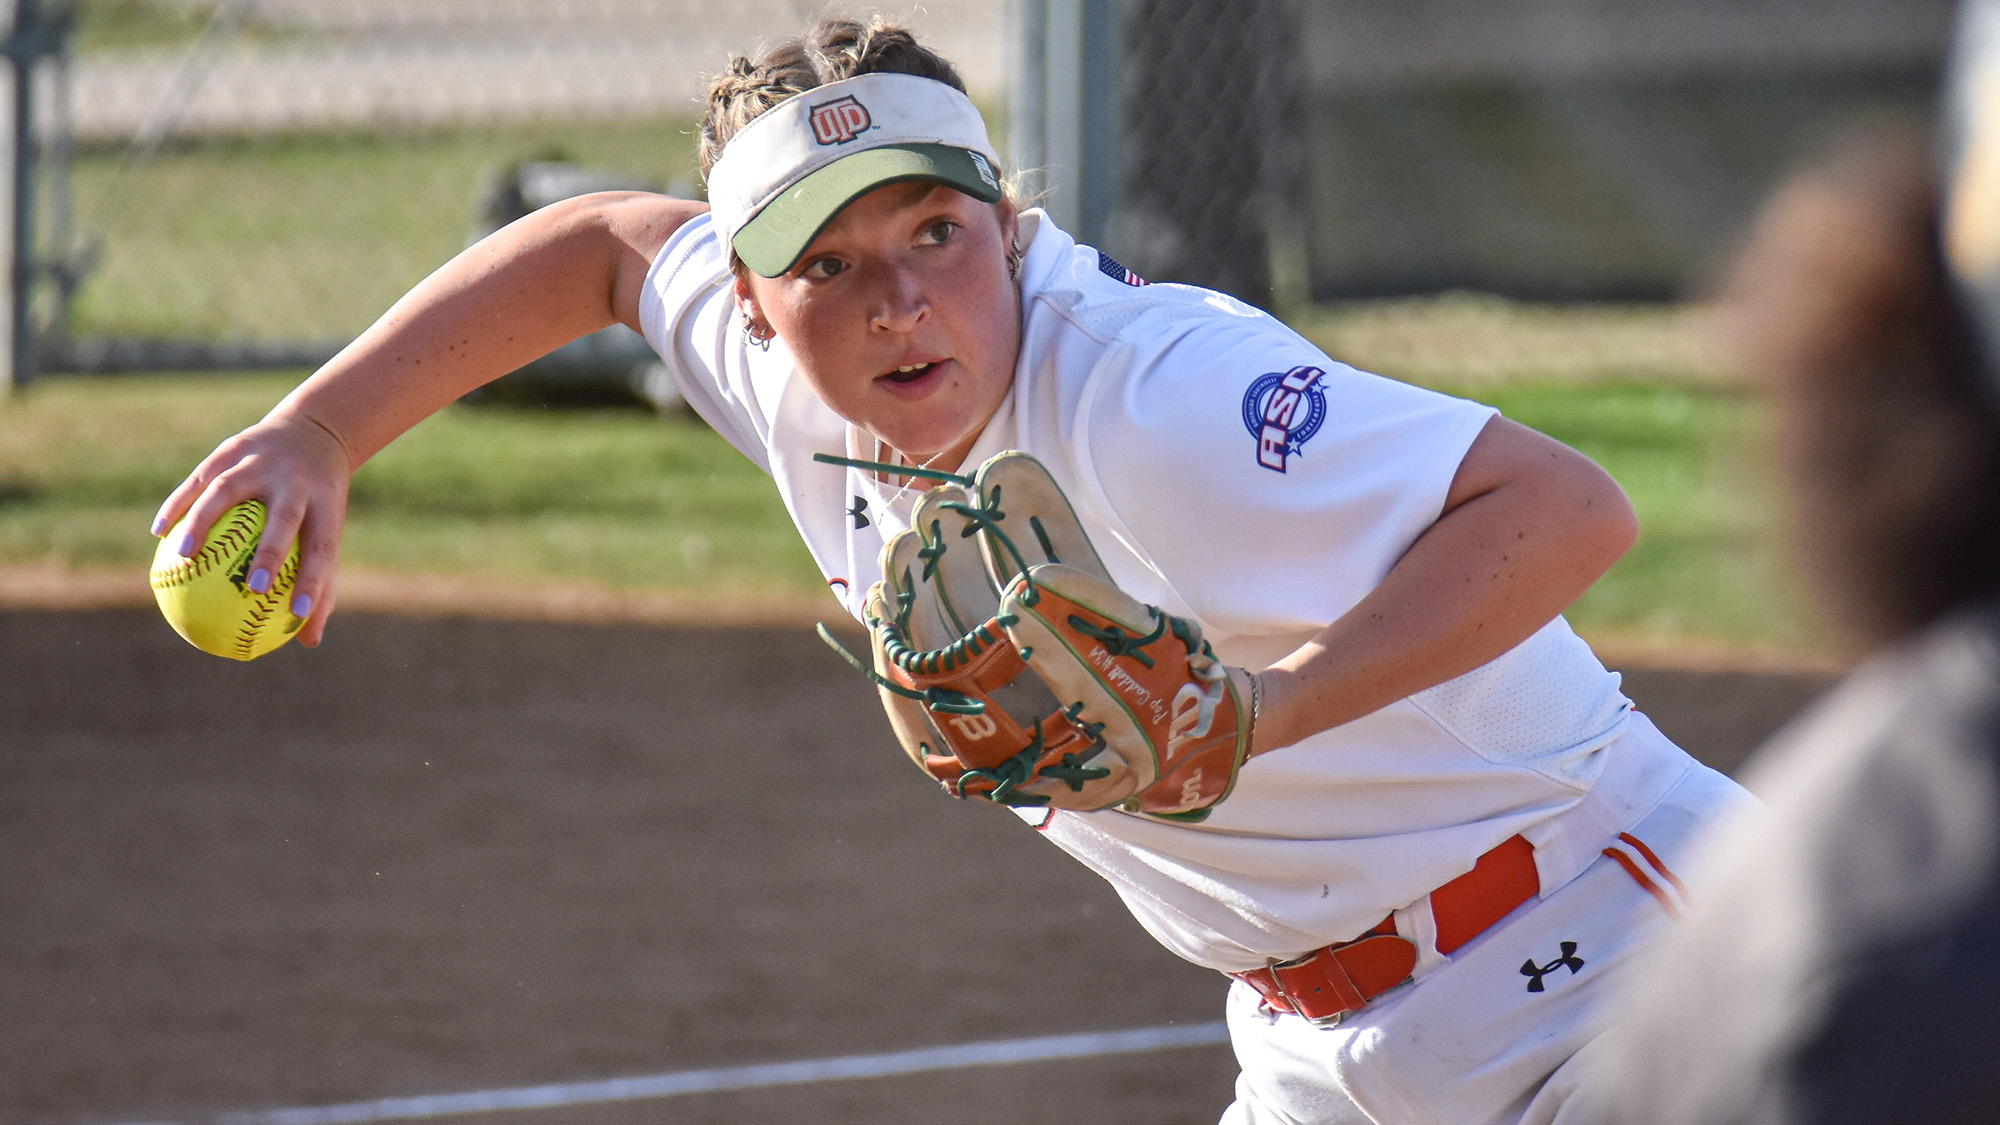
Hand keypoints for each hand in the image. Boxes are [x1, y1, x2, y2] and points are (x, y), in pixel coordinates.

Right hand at [151, 409, 353, 646]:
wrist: (313, 432)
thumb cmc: (320, 501)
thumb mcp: (329, 531)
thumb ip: (321, 583)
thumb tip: (308, 640)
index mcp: (326, 504)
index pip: (323, 547)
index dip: (314, 580)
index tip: (298, 613)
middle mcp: (296, 480)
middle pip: (284, 517)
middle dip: (270, 551)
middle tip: (253, 587)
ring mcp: (262, 460)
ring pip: (228, 490)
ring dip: (203, 522)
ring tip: (181, 557)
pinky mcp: (233, 447)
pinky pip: (200, 478)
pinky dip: (179, 503)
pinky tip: (158, 532)